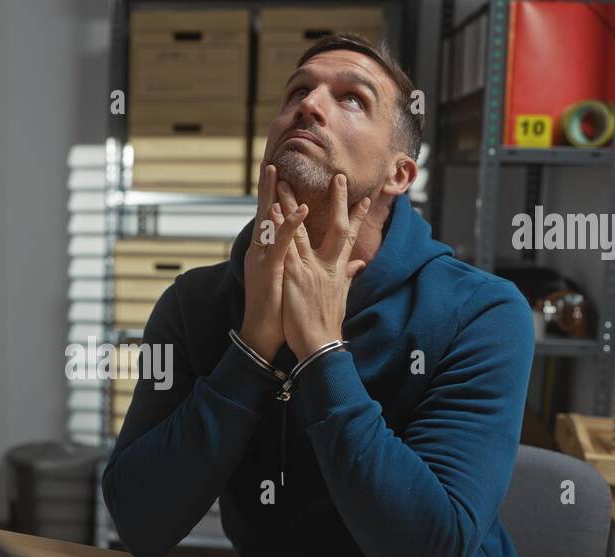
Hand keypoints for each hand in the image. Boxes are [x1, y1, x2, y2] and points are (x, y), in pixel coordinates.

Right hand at [240, 162, 305, 360]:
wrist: (264, 336)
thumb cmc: (281, 313)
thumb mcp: (299, 286)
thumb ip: (321, 269)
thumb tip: (352, 262)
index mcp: (270, 254)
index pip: (275, 220)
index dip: (278, 199)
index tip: (281, 176)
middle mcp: (262, 253)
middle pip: (265, 213)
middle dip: (267, 188)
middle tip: (270, 163)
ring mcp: (263, 260)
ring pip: (267, 222)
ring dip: (270, 196)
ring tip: (274, 172)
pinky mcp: (269, 270)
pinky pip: (281, 244)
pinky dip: (290, 225)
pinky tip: (300, 210)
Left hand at [277, 174, 370, 359]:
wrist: (319, 344)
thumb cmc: (328, 323)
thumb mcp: (342, 296)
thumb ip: (349, 277)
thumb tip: (359, 266)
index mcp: (339, 269)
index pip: (351, 237)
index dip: (359, 216)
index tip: (366, 196)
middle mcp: (328, 265)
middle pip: (336, 226)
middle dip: (339, 201)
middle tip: (339, 177)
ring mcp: (311, 268)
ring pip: (302, 230)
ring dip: (292, 205)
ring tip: (285, 183)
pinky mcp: (294, 275)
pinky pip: (286, 246)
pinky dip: (281, 229)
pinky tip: (274, 212)